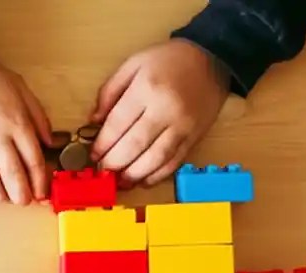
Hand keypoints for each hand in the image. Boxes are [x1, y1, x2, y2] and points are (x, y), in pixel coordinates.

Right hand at [0, 57, 53, 205]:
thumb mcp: (22, 91)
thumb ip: (38, 117)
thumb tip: (49, 144)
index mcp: (16, 123)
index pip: (33, 160)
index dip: (39, 182)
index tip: (40, 194)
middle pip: (11, 174)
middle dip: (20, 194)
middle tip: (22, 202)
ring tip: (2, 199)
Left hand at [90, 39, 229, 187]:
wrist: (213, 58)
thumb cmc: (168, 61)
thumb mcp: (133, 64)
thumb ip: (109, 92)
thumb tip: (93, 121)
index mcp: (146, 89)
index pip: (118, 124)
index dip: (102, 144)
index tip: (93, 155)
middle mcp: (166, 109)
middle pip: (134, 145)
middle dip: (114, 163)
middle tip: (102, 171)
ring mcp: (183, 125)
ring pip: (155, 158)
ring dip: (134, 174)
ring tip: (119, 181)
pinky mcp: (195, 136)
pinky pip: (175, 161)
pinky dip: (157, 175)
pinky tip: (143, 180)